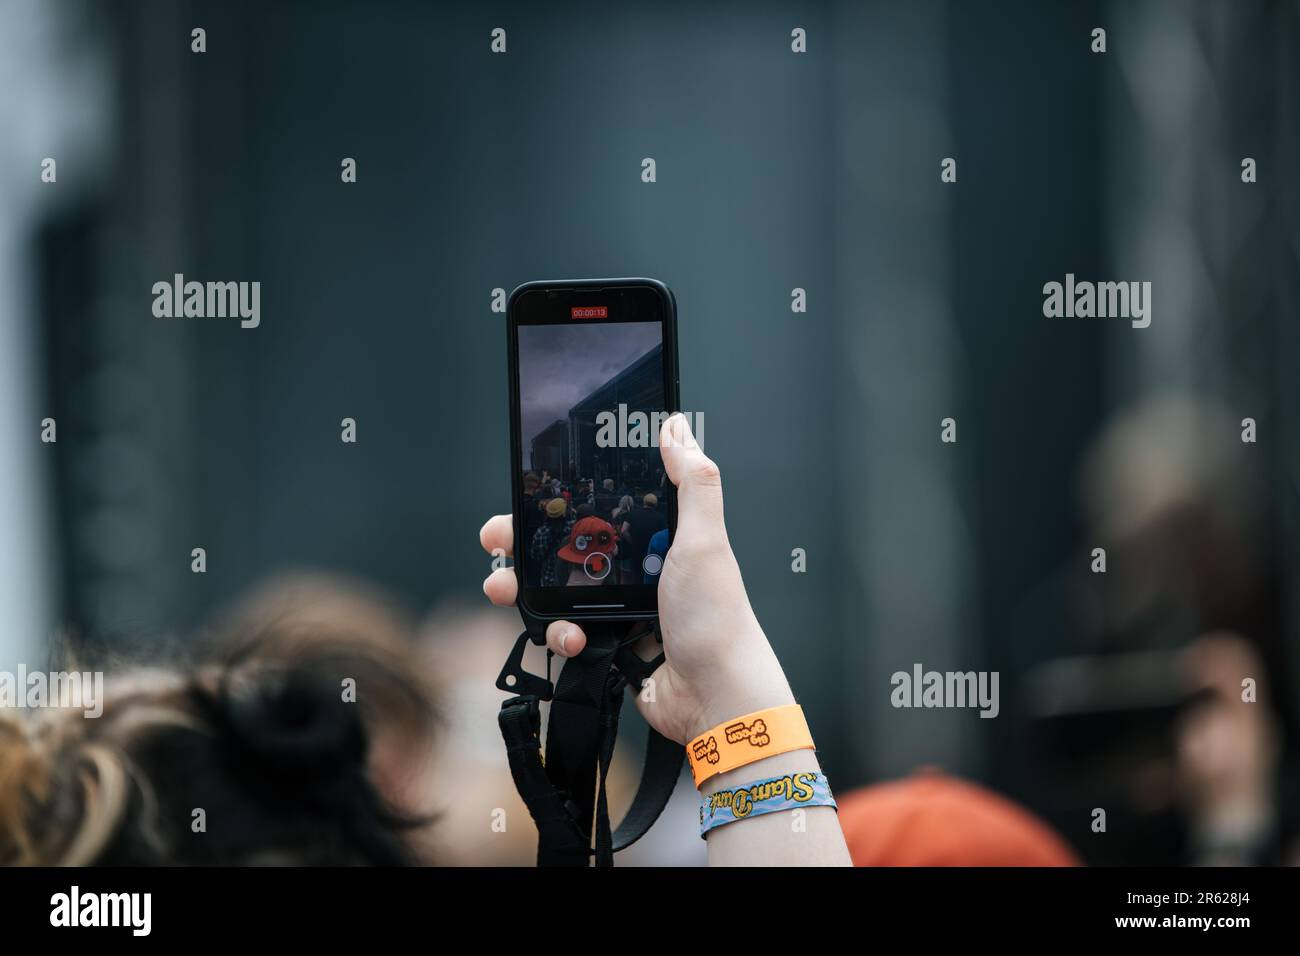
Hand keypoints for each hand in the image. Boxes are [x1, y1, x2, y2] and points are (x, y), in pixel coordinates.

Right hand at [480, 413, 794, 743]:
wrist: (714, 695)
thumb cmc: (717, 619)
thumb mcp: (705, 540)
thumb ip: (693, 482)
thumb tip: (678, 426)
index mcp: (657, 537)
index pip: (596, 508)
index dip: (557, 500)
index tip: (523, 497)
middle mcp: (634, 568)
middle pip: (564, 548)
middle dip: (524, 547)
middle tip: (498, 548)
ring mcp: (619, 608)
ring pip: (556, 592)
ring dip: (528, 593)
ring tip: (508, 594)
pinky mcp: (609, 645)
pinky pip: (567, 634)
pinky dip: (560, 636)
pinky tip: (574, 639)